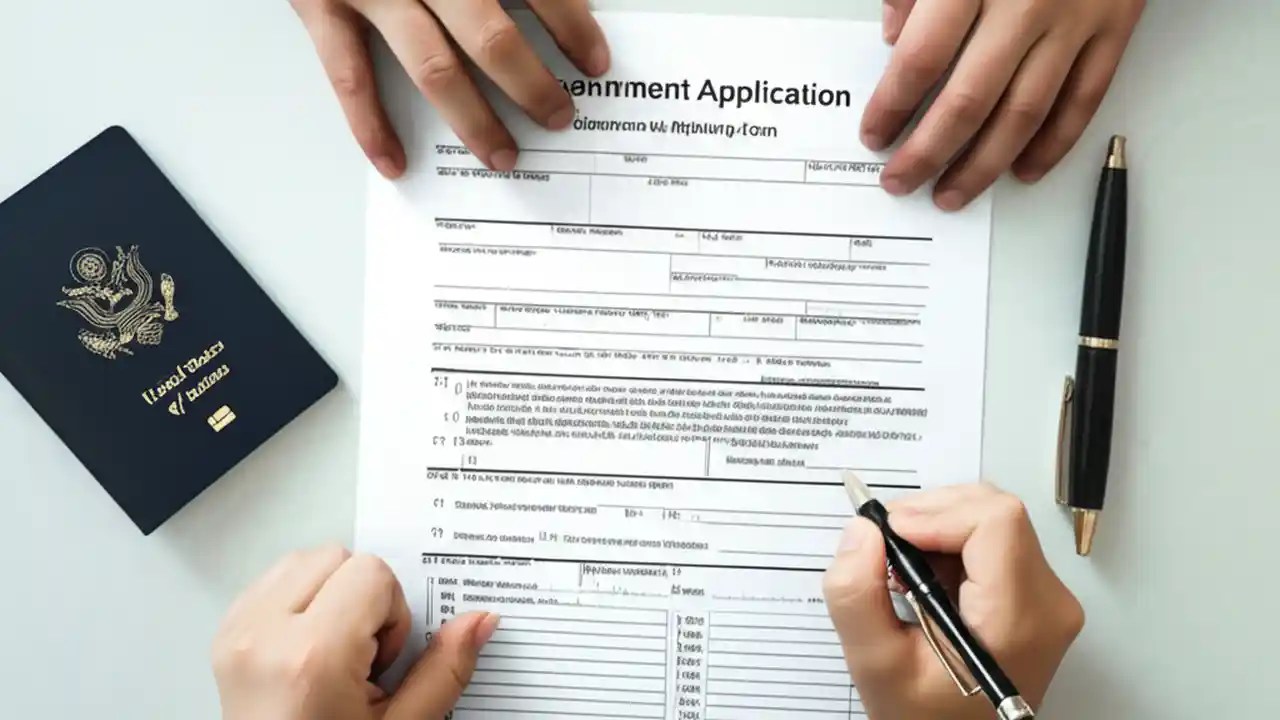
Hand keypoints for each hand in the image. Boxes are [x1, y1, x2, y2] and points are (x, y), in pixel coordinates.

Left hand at [211, 545, 498, 719]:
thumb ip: (444, 670)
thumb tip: (480, 621)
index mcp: (312, 657)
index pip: (371, 572)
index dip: (392, 612)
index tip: (384, 660)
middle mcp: (264, 635)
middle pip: (336, 556)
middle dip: (363, 598)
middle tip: (363, 659)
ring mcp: (237, 633)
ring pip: (302, 561)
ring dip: (330, 594)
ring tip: (336, 653)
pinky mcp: (224, 635)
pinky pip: (272, 581)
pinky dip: (299, 602)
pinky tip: (311, 650)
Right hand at [290, 0, 609, 176]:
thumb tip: (569, 4)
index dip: (572, 26)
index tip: (596, 62)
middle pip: (490, 36)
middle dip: (531, 86)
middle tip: (558, 117)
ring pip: (432, 66)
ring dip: (473, 119)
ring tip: (504, 154)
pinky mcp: (321, 6)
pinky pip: (350, 76)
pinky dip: (371, 126)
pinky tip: (396, 161)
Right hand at [823, 484, 1083, 718]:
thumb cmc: (923, 714)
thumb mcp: (874, 664)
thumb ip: (857, 595)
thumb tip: (863, 531)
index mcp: (1017, 620)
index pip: (996, 522)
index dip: (937, 514)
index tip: (892, 534)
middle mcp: (1049, 602)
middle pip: (995, 510)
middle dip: (931, 515)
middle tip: (886, 548)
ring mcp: (1050, 597)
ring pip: (994, 518)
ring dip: (939, 527)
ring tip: (903, 569)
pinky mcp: (1039, 594)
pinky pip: (997, 538)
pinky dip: (952, 542)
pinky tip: (926, 577)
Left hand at [867, 0, 1145, 209]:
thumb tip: (894, 36)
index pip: (921, 60)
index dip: (891, 107)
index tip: (874, 135)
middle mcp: (1026, 2)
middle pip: (967, 100)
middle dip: (927, 153)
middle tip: (901, 180)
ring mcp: (1076, 18)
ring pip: (1024, 113)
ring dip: (984, 164)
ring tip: (952, 192)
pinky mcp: (1116, 25)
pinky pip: (1084, 99)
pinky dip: (1054, 143)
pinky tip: (1023, 169)